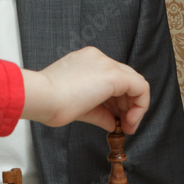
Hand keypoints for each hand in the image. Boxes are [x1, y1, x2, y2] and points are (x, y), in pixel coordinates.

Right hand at [20, 47, 149, 133]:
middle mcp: (96, 58)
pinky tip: (129, 121)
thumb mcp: (80, 107)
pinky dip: (140, 106)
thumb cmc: (50, 102)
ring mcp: (105, 63)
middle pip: (125, 79)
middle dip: (127, 104)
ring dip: (134, 106)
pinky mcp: (114, 74)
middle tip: (124, 124)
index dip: (117, 101)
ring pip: (134, 82)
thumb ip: (100, 112)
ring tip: (127, 125)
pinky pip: (140, 87)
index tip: (115, 118)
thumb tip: (112, 123)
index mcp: (84, 61)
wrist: (42, 97)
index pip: (110, 78)